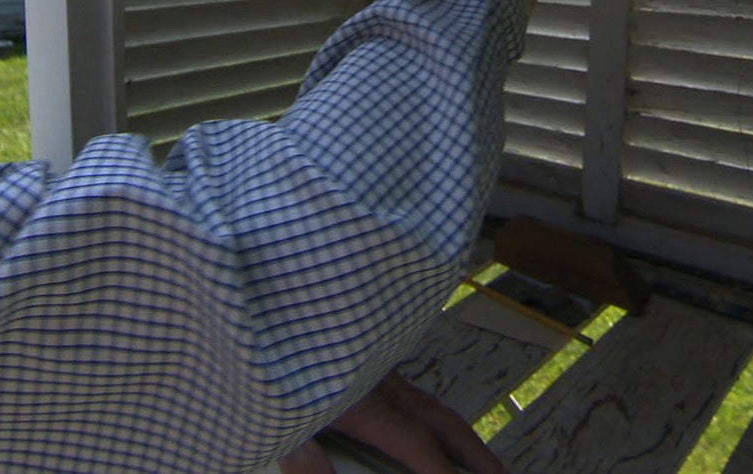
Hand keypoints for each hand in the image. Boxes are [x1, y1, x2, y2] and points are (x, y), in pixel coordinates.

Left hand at [277, 373, 505, 473]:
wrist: (271, 296)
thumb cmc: (274, 354)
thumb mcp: (280, 414)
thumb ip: (304, 457)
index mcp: (363, 401)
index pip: (417, 444)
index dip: (442, 472)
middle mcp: (381, 382)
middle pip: (443, 421)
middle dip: (477, 456)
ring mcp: (378, 366)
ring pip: (430, 401)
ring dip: (457, 434)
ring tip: (481, 464)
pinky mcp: (369, 353)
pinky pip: (410, 386)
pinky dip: (429, 410)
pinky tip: (426, 423)